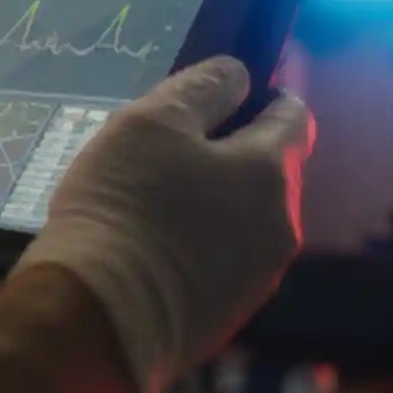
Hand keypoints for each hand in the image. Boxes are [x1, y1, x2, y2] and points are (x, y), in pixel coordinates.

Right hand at [12, 56, 313, 392]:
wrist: (98, 319)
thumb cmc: (123, 205)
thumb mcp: (151, 121)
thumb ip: (201, 89)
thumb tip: (237, 74)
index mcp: (270, 171)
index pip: (293, 117)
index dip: (265, 98)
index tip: (232, 96)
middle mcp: (279, 227)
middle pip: (265, 175)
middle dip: (227, 159)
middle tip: (165, 155)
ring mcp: (254, 280)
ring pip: (240, 224)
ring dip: (208, 208)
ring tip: (146, 208)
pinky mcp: (222, 318)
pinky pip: (216, 268)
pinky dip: (191, 253)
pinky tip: (144, 253)